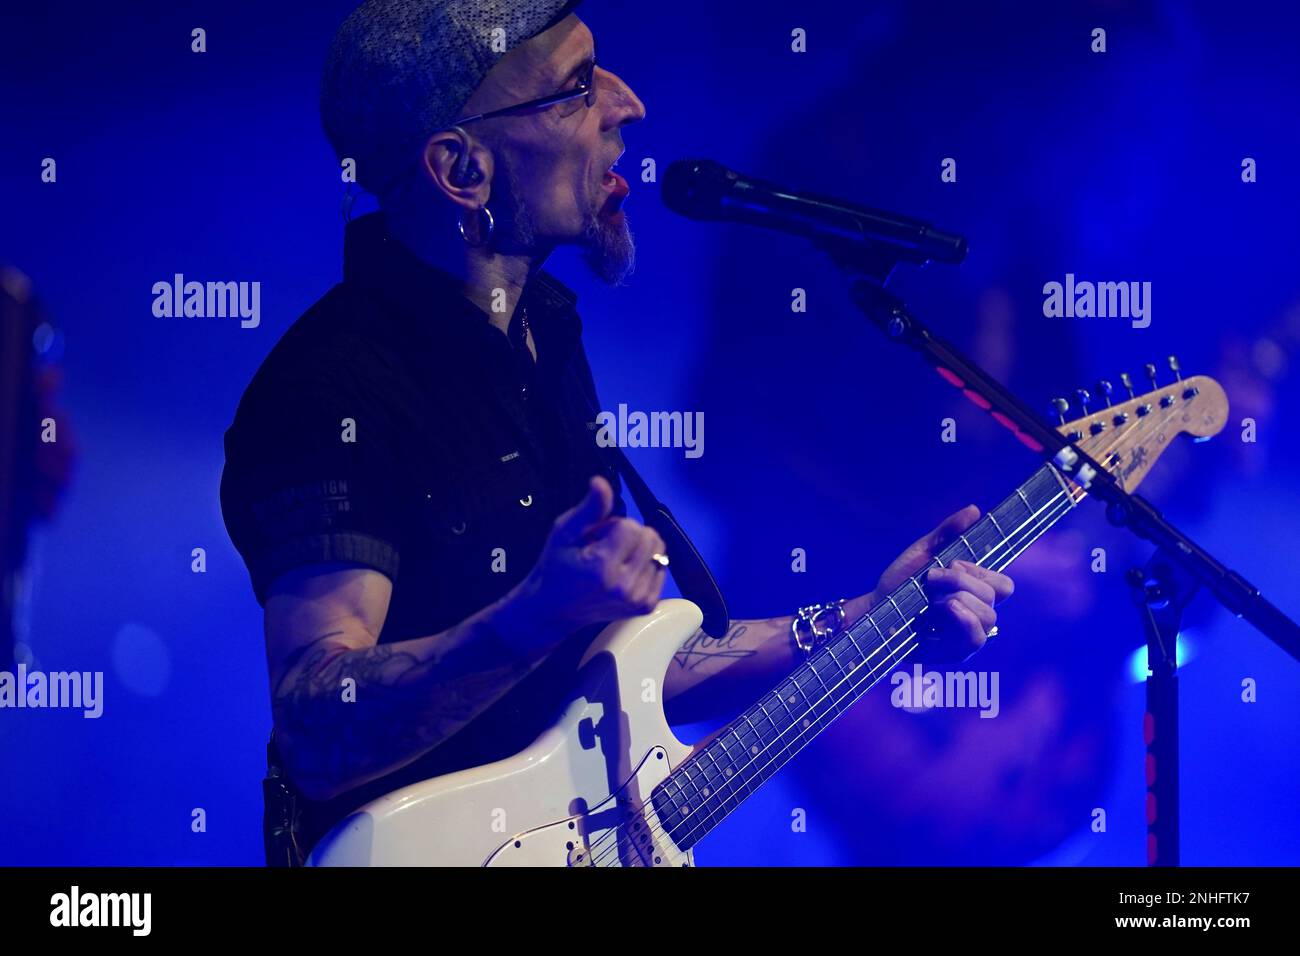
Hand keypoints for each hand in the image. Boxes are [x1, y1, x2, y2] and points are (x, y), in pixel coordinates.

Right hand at [519, 475, 668, 632]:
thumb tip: (601, 481)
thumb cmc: (556, 567)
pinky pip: (661, 567)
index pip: (631, 526)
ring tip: (614, 560)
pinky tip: (624, 571)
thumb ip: (589, 508)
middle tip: (605, 548)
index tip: (595, 538)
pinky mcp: (647, 606)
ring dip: (639, 549)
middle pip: (650, 537)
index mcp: (603, 568)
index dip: (612, 526)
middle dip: (630, 535)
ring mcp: (638, 599)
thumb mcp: (564, 533)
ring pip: (659, 551)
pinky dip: (646, 563)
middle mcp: (625, 586)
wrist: (554, 610)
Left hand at [869, 505, 1013, 661]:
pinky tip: (943, 610)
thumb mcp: (923, 552)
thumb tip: (974, 510)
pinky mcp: (955, 652)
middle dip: (961, 581)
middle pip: (995, 595)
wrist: (875, 608)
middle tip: (931, 579)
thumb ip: (948, 532)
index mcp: (974, 592)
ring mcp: (968, 635)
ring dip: (959, 598)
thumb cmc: (901, 582)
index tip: (953, 563)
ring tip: (931, 599)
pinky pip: (975, 639)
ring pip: (988, 616)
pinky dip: (962, 620)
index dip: (982, 571)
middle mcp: (977, 613)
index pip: (1003, 585)